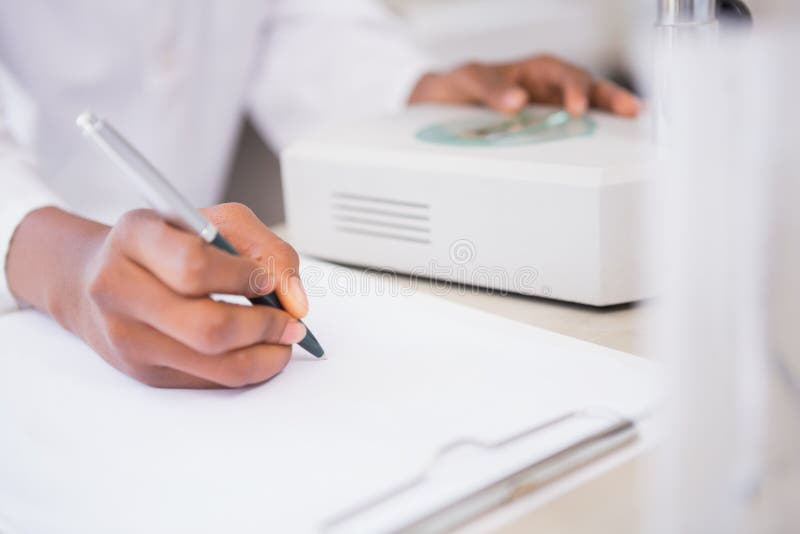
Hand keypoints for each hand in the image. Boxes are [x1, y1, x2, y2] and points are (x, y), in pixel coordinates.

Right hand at [6, 203, 307, 388]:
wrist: (98, 277)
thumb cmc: (167, 244)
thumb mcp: (215, 221)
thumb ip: (265, 249)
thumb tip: (294, 301)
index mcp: (136, 237)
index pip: (195, 267)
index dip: (243, 277)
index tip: (269, 280)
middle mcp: (120, 288)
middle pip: (208, 327)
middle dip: (265, 327)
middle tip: (292, 321)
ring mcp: (127, 337)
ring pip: (215, 363)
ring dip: (266, 355)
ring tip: (284, 338)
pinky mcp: (143, 371)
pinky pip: (211, 381)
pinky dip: (250, 368)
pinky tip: (261, 350)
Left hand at [409, 55, 639, 116]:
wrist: (443, 106)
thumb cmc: (459, 86)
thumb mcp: (467, 80)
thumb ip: (489, 88)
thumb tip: (517, 102)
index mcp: (532, 71)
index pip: (560, 73)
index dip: (572, 87)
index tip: (577, 106)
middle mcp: (547, 88)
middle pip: (585, 87)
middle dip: (608, 97)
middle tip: (628, 110)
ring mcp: (551, 110)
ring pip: (588, 107)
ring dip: (611, 114)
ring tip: (636, 122)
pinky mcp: (548, 131)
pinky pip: (575, 130)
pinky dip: (596, 133)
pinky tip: (616, 141)